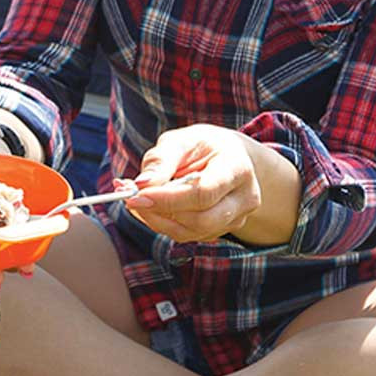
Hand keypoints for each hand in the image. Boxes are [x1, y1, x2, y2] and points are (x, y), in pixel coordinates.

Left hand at [125, 124, 262, 242]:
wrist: (227, 158)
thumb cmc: (201, 147)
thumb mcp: (181, 141)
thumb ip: (161, 160)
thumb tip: (141, 185)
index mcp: (237, 168)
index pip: (204, 193)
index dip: (168, 198)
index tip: (137, 194)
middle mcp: (244, 198)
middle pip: (201, 220)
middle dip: (160, 212)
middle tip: (131, 199)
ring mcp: (236, 218)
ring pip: (191, 232)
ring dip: (157, 219)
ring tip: (137, 199)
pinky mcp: (221, 230)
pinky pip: (186, 235)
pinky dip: (162, 223)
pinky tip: (150, 206)